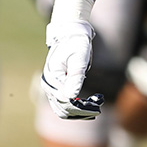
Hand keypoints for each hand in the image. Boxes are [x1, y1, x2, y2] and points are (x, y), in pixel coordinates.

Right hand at [41, 0, 101, 118]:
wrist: (70, 35)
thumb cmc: (76, 44)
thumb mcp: (79, 58)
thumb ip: (75, 76)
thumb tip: (72, 96)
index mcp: (52, 78)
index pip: (65, 101)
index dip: (81, 107)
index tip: (97, 106)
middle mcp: (48, 85)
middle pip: (62, 108)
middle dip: (81, 112)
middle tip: (98, 109)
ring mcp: (51, 87)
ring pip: (62, 109)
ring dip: (79, 112)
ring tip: (96, 107)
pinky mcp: (57, 87)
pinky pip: (64, 103)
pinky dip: (76, 107)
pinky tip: (90, 104)